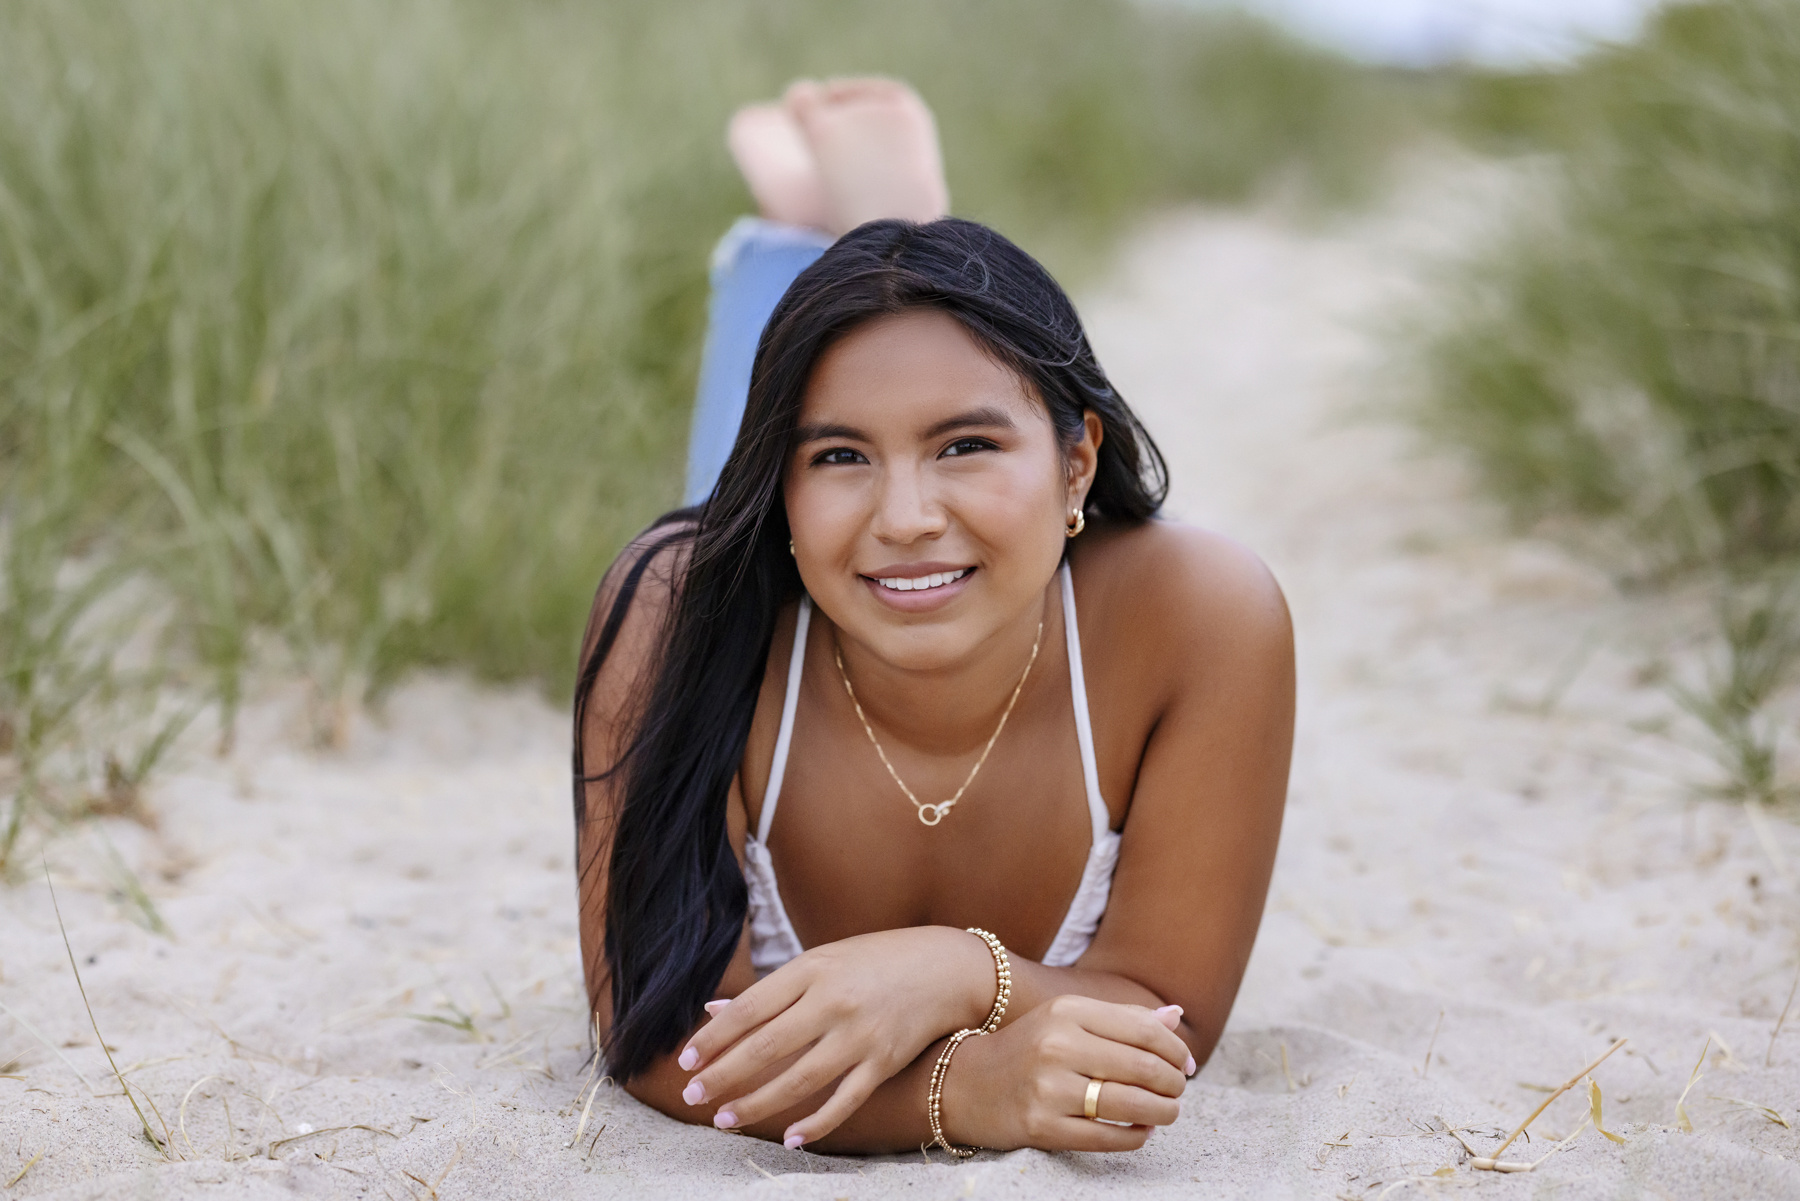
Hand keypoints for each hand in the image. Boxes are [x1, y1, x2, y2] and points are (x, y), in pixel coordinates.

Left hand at [676, 926, 994, 1146]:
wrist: (946, 967)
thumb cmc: (876, 961)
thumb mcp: (823, 961)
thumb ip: (772, 990)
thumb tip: (714, 1012)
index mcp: (813, 969)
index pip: (750, 1008)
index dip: (714, 1038)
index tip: (686, 1060)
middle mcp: (834, 1002)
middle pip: (766, 1047)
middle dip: (724, 1075)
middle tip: (693, 1096)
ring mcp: (860, 1035)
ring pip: (798, 1080)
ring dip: (757, 1103)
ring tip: (725, 1118)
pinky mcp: (884, 1062)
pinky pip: (844, 1101)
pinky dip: (816, 1123)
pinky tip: (790, 1137)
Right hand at [943, 995, 1192, 1151]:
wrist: (966, 1083)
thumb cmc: (1029, 1048)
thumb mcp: (1067, 1019)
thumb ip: (1121, 1018)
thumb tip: (1176, 1016)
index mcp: (1067, 1011)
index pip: (1143, 1029)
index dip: (1176, 1049)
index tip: (1186, 1063)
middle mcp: (1058, 1045)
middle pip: (1144, 1067)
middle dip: (1174, 1083)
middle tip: (1178, 1090)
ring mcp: (1048, 1088)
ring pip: (1132, 1104)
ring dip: (1163, 1112)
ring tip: (1168, 1112)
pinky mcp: (1042, 1126)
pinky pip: (1108, 1137)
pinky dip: (1136, 1137)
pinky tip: (1140, 1131)